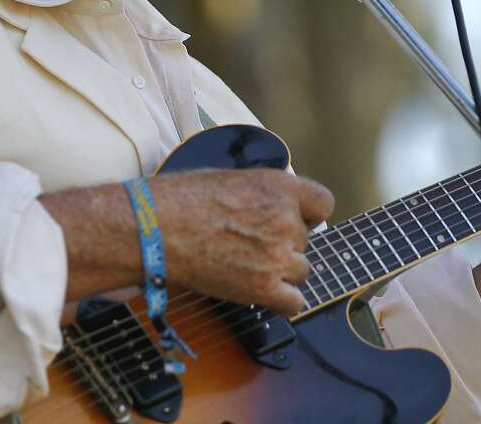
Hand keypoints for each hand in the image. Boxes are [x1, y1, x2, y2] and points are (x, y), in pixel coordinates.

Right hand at [150, 169, 334, 315]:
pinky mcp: (264, 288)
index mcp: (280, 186)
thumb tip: (272, 208)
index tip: (292, 218)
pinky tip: (261, 292)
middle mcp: (286, 219)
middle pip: (304, 239)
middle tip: (249, 243)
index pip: (323, 203)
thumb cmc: (183, 198)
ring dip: (281, 271)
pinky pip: (294, 302)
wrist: (157, 227)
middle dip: (283, 243)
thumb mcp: (233, 178)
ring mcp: (278, 255)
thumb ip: (263, 194)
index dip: (308, 214)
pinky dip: (281, 300)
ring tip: (246, 265)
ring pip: (301, 270)